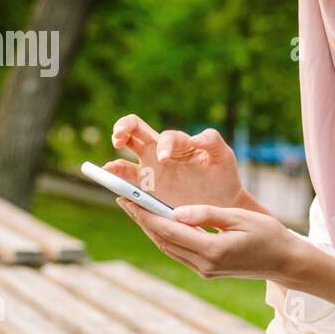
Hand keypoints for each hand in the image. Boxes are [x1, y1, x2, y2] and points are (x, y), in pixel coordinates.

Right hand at [106, 114, 244, 210]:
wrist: (222, 205)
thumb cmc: (224, 177)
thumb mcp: (225, 157)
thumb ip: (212, 141)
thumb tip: (194, 137)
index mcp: (180, 143)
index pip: (165, 136)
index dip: (162, 144)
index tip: (164, 159)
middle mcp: (160, 152)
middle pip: (135, 130)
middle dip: (123, 128)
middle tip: (119, 138)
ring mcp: (151, 170)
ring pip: (125, 156)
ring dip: (115, 158)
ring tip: (109, 168)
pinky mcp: (146, 188)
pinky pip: (125, 180)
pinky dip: (114, 178)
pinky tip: (109, 179)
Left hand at [118, 198, 300, 280]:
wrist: (285, 262)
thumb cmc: (268, 234)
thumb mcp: (240, 217)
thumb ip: (206, 214)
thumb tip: (175, 211)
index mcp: (212, 250)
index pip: (168, 230)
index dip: (145, 214)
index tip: (127, 197)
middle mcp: (204, 265)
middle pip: (163, 240)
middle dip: (141, 219)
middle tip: (123, 198)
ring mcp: (204, 271)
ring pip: (168, 248)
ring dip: (150, 229)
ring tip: (136, 209)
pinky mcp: (207, 270)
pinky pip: (178, 252)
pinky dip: (165, 237)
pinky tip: (158, 223)